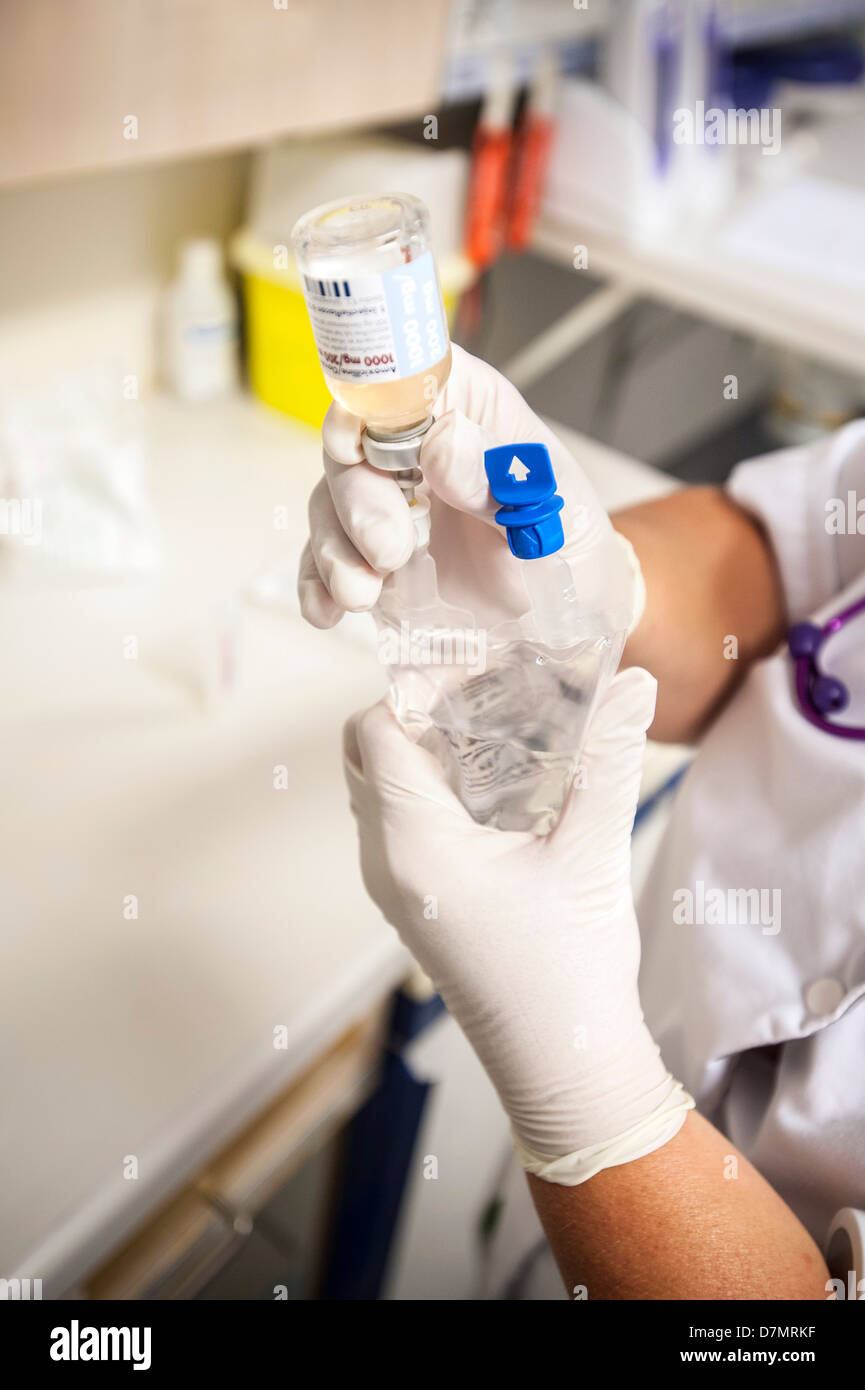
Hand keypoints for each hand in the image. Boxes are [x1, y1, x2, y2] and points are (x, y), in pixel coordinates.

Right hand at [298, 343, 637, 634]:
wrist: (575, 611)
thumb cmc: (570, 540)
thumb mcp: (552, 509)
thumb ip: (495, 478)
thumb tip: (440, 440)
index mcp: (465, 408)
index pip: (403, 377)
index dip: (367, 397)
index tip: (353, 441)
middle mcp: (415, 448)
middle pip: (353, 449)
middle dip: (355, 501)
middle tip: (385, 551)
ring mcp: (388, 504)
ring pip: (331, 506)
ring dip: (333, 550)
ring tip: (360, 594)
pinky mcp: (372, 558)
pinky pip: (328, 561)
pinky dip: (318, 585)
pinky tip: (327, 611)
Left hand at [344, 666, 691, 1179]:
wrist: (564, 1069)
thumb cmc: (571, 972)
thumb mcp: (591, 854)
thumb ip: (607, 759)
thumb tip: (632, 683)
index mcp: (412, 844)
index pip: (375, 729)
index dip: (419, 687)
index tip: (481, 671)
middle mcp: (385, 861)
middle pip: (367, 752)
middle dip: (415, 711)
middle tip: (486, 693)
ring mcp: (392, 886)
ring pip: (380, 788)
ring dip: (422, 749)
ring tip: (494, 729)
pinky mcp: (414, 903)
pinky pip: (397, 823)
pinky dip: (429, 789)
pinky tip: (497, 785)